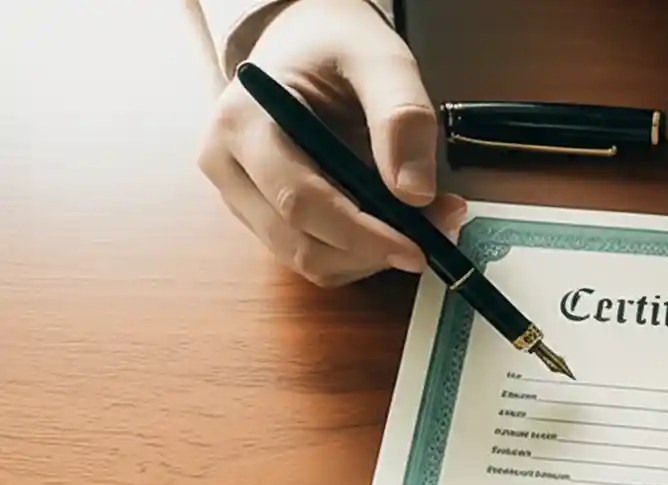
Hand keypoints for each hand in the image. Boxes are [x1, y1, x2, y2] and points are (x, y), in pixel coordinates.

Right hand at [198, 0, 465, 286]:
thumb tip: (415, 193)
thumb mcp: (381, 61)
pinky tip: (396, 223)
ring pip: (309, 260)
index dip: (361, 234)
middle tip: (439, 231)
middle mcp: (227, 166)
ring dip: (371, 257)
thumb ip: (402, 118)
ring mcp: (241, 196)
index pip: (300, 201)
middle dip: (374, 251)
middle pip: (301, 244)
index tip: (417, 247)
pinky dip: (361, 252)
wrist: (307, 41)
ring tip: (426, 219)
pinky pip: (315, 254)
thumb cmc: (338, 44)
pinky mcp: (264, 215)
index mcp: (243, 121)